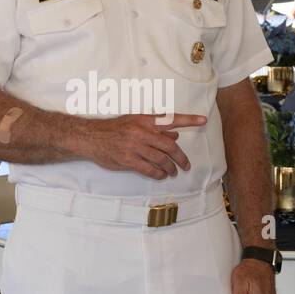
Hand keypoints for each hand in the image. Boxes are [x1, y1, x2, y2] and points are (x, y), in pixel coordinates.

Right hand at [80, 113, 206, 179]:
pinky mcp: (128, 160)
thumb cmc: (115, 129)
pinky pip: (149, 169)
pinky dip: (158, 174)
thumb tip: (175, 136)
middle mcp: (142, 132)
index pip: (171, 118)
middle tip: (186, 165)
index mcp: (145, 120)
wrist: (91, 137)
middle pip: (169, 146)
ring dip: (170, 168)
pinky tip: (161, 175)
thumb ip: (155, 129)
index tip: (203, 120)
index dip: (189, 120)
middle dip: (181, 158)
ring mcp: (135, 146)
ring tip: (173, 172)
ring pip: (161, 159)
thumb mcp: (135, 122)